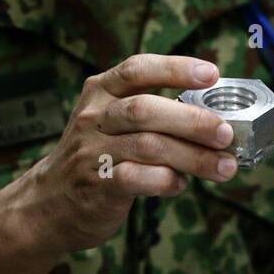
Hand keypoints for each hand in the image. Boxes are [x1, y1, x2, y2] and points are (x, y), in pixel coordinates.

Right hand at [11, 53, 236, 255]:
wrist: (48, 204)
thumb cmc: (95, 157)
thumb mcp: (110, 121)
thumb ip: (150, 112)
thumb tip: (213, 116)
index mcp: (100, 92)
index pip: (137, 69)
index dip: (175, 68)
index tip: (211, 74)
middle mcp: (94, 117)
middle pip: (145, 109)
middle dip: (192, 120)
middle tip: (225, 132)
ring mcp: (92, 151)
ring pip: (149, 146)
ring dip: (193, 157)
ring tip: (224, 166)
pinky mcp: (96, 185)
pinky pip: (138, 178)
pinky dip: (167, 181)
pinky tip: (180, 184)